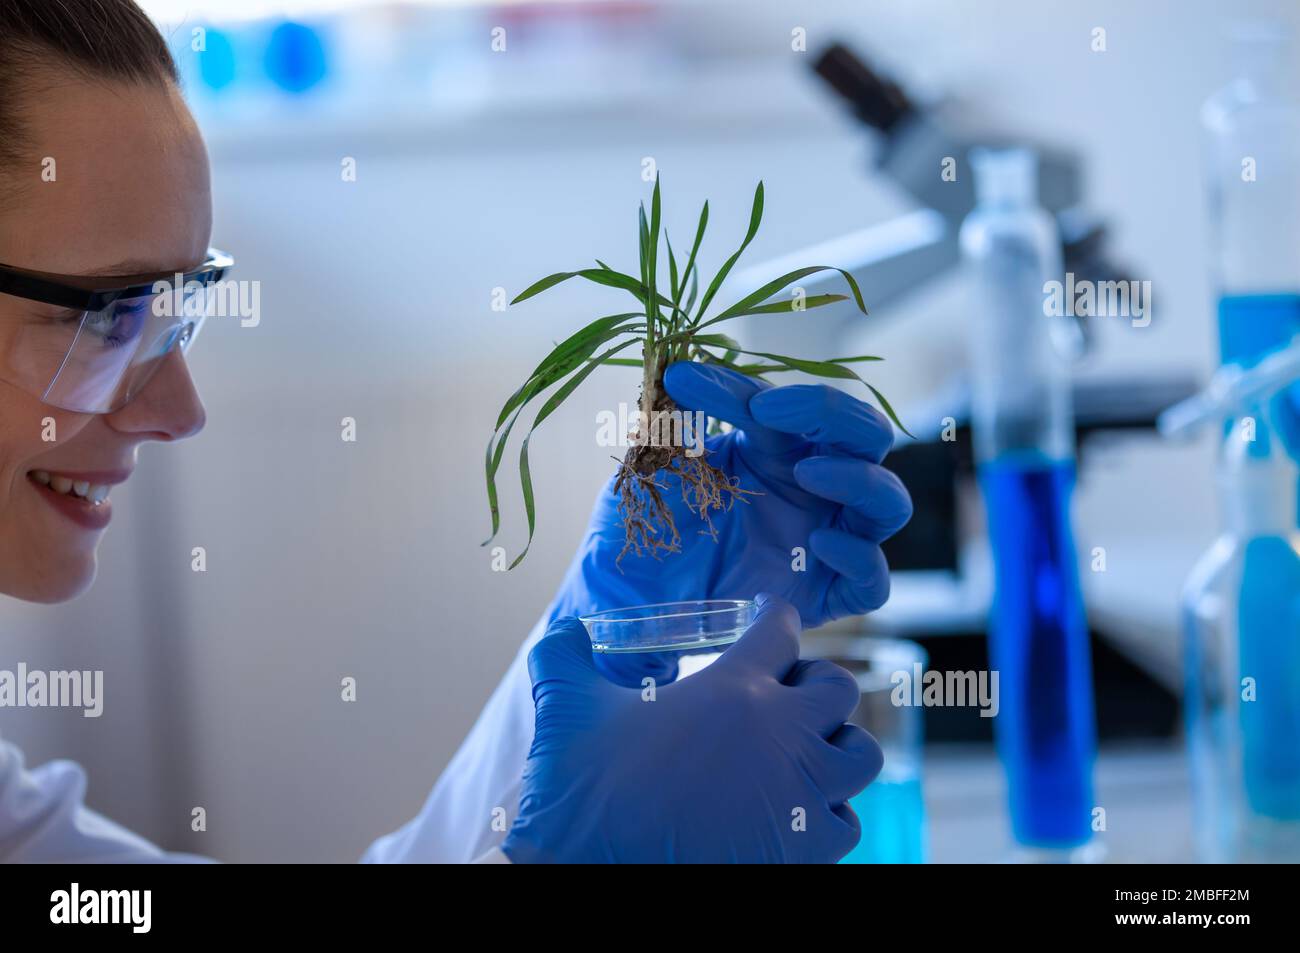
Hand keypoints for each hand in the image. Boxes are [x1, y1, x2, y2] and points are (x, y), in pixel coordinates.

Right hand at [502, 594, 881, 863]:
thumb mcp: (564, 706)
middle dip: (813, 684)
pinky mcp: (804, 851)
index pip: (782, 629)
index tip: (766, 619)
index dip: (773, 618)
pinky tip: (793, 809)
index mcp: (733, 689)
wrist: (587, 873)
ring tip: (800, 751)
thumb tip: (566, 628)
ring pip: (859, 754)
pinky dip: (828, 812)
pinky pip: (846, 822)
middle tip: (781, 693)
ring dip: (834, 746)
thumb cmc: (581, 792)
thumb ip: (565, 654)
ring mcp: (800, 796)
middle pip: (837, 688)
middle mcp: (781, 736)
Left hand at [550, 361, 912, 629]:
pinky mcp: (827, 598)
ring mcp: (827, 542)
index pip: (795, 406)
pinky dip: (858, 557)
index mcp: (780, 450)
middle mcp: (815, 490)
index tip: (689, 381)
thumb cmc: (644, 531)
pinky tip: (819, 543)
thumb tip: (677, 366)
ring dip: (857, 479)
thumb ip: (677, 425)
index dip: (755, 386)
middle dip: (836, 414)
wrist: (623, 604)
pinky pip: (873, 581)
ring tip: (804, 473)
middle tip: (772, 410)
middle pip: (869, 438)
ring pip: (887, 503)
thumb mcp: (656, 471)